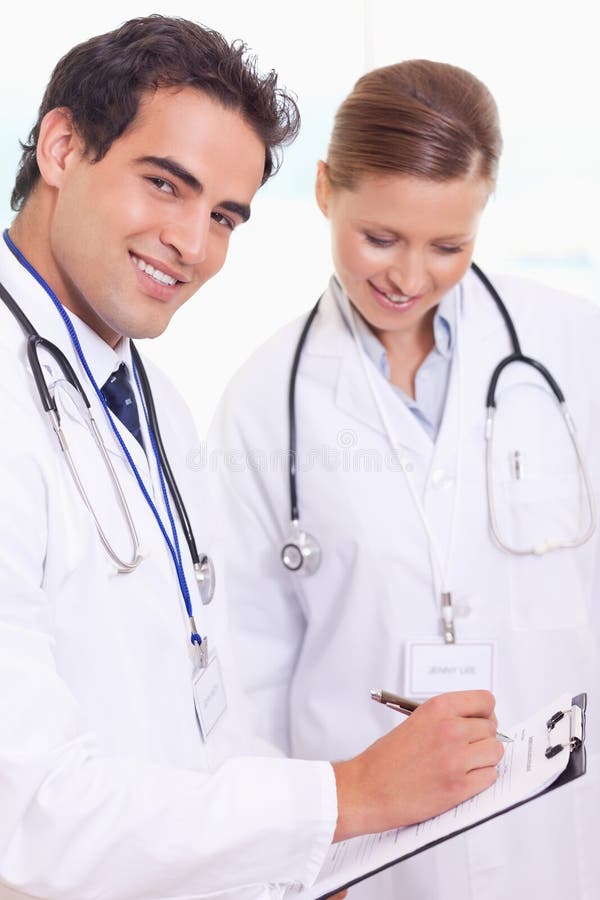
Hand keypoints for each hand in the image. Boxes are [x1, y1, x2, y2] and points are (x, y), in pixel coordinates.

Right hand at [332, 690, 502, 840]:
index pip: (485, 701)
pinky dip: (481, 779)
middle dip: (482, 738)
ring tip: (465, 764)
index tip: (480, 721)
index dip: (485, 712)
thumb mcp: (416, 720)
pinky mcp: (460, 787)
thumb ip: (447, 717)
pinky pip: (490, 777)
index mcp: (439, 708)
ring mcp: (457, 759)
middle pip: (492, 728)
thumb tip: (478, 722)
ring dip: (484, 759)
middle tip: (468, 747)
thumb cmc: (387, 758)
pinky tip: (463, 778)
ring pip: (495, 752)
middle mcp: (451, 729)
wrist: (368, 788)